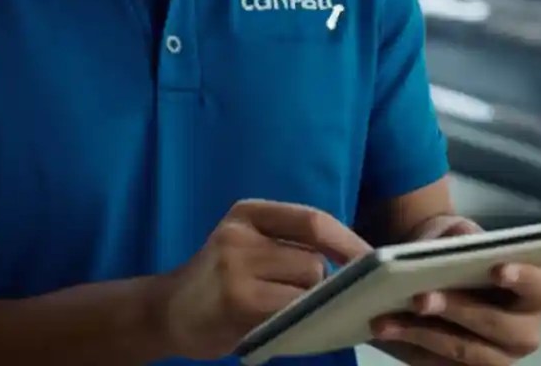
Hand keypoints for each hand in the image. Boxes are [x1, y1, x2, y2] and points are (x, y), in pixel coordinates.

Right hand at [159, 199, 371, 359]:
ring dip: (309, 303)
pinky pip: (292, 310)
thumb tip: (355, 259)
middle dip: (321, 283)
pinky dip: (300, 320)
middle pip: (314, 258)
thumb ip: (288, 244)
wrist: (167, 313)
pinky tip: (285, 327)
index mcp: (248, 212)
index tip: (374, 261)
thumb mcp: (246, 245)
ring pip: (306, 284)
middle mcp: (240, 233)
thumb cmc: (218, 282)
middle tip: (307, 300)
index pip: (313, 220)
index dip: (348, 242)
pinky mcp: (238, 301)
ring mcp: (236, 267)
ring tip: (283, 311)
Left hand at [372, 216, 540, 364]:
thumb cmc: (454, 248)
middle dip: (459, 311)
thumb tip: (458, 241)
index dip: (525, 279)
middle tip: (421, 297)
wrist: (429, 270)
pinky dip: (410, 347)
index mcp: (536, 293)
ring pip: (464, 352)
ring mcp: (496, 358)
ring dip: (424, 334)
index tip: (497, 269)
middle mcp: (524, 332)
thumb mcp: (455, 231)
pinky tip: (386, 329)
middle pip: (499, 327)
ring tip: (389, 318)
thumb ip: (459, 235)